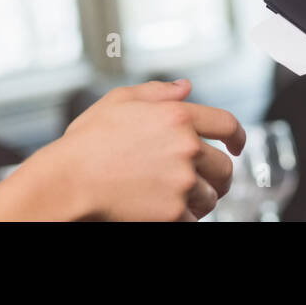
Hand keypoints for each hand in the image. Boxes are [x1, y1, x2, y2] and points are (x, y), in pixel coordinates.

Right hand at [54, 79, 245, 220]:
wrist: (67, 183)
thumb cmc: (87, 143)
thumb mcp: (119, 101)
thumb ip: (157, 91)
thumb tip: (186, 87)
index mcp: (178, 116)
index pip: (227, 124)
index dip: (238, 136)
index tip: (237, 146)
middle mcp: (187, 148)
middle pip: (225, 167)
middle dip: (218, 176)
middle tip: (208, 181)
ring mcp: (182, 181)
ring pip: (211, 196)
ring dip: (201, 198)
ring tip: (180, 197)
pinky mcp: (173, 212)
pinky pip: (193, 218)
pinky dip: (185, 217)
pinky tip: (167, 210)